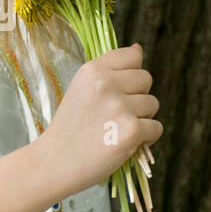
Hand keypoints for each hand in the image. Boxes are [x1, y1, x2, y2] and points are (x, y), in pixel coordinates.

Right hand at [35, 43, 162, 197]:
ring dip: (141, 118)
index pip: (132, 56)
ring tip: (116, 129)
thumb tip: (139, 48)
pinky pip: (156, 128)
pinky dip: (145, 139)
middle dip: (137, 96)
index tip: (116, 91)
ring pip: (153, 104)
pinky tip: (123, 143)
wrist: (54, 163)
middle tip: (114, 115)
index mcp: (92, 69)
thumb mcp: (81, 88)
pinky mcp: (131, 130)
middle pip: (146, 79)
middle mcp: (106, 83)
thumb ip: (109, 69)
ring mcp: (119, 106)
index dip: (129, 75)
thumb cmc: (70, 127)